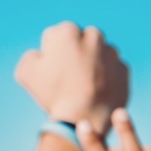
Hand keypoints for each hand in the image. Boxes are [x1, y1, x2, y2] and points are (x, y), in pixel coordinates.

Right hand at [16, 21, 130, 131]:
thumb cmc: (54, 95)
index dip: (52, 53)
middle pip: (80, 41)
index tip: (54, 69)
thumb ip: (31, 55)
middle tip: (69, 77)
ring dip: (92, 64)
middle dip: (75, 54)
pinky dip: (106, 77)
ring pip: (98, 54)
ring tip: (83, 86)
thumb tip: (41, 55)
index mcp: (69, 31)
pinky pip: (112, 70)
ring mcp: (112, 53)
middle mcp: (94, 35)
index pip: (56, 36)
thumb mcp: (26, 72)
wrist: (83, 120)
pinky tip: (97, 91)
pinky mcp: (124, 69)